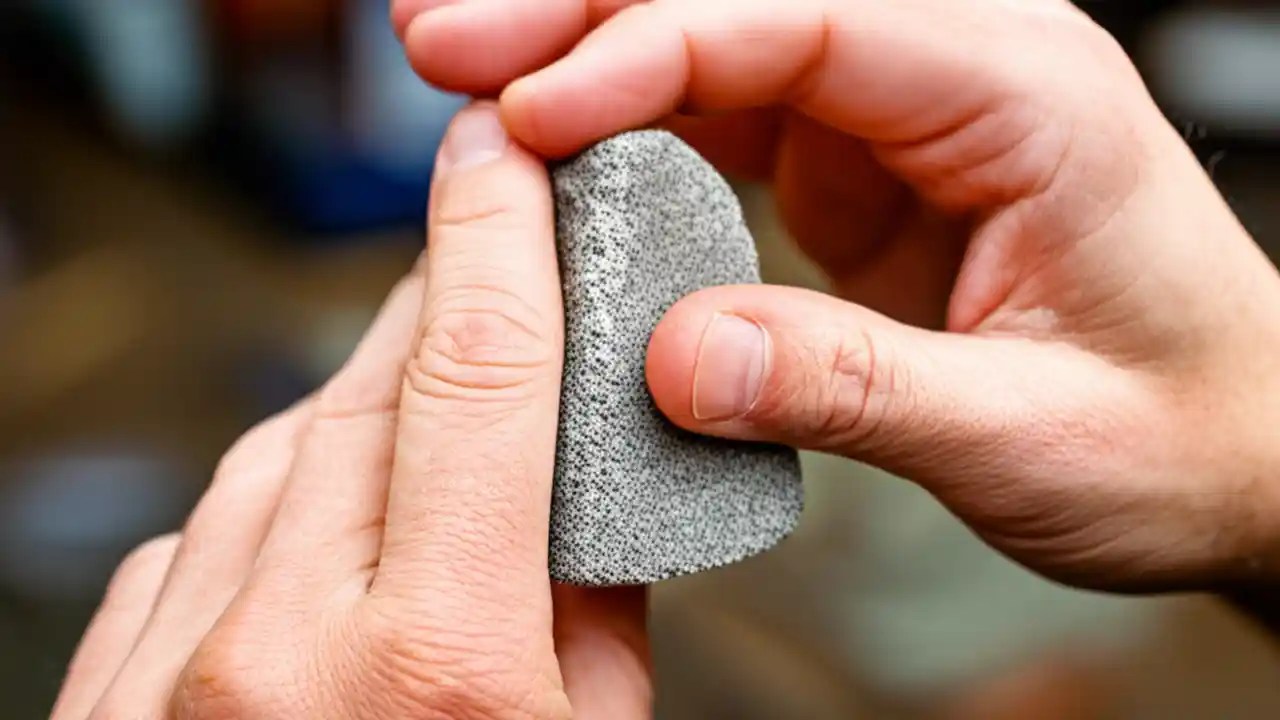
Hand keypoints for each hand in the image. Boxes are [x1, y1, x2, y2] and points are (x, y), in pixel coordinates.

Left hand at [52, 103, 649, 719]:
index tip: (498, 164)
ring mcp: (167, 681)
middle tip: (484, 284)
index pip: (475, 377)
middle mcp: (273, 661)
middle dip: (433, 324)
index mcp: (431, 668)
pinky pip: (188, 547)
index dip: (494, 242)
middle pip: (362, 404)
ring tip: (422, 455)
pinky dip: (264, 519)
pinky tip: (317, 551)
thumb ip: (587, 605)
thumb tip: (580, 476)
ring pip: (266, 464)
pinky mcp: (106, 703)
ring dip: (352, 426)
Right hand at [395, 0, 1279, 591]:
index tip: (529, 112)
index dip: (651, 48)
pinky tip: (557, 140)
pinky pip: (726, 109)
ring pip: (719, 34)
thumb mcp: (1025, 434)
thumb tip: (673, 360)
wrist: (1239, 451)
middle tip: (443, 41)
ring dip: (591, 47)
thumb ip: (853, 388)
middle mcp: (959, 67)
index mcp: (1026, 93)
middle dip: (587, 7)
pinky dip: (632, 117)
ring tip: (467, 75)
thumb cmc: (1176, 433)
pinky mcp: (859, 162)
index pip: (809, 16)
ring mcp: (900, 108)